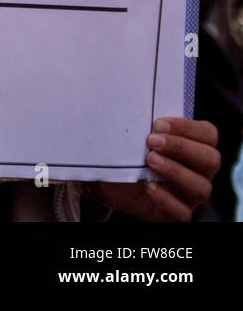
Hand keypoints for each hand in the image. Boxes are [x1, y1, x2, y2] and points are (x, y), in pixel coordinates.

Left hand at [88, 117, 219, 220]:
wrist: (107, 182)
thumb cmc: (126, 154)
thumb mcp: (130, 136)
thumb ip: (137, 123)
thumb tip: (122, 105)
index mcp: (193, 148)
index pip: (208, 134)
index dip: (187, 127)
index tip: (157, 123)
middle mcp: (197, 172)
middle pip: (211, 159)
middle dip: (182, 147)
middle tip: (152, 141)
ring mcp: (188, 195)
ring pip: (201, 187)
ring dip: (176, 171)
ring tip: (150, 161)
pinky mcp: (173, 214)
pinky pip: (182, 213)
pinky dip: (167, 200)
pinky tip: (149, 186)